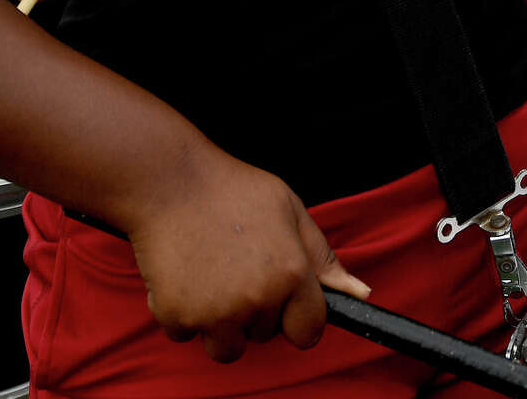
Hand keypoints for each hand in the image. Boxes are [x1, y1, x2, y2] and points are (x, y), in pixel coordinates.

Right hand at [126, 154, 369, 362]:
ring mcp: (215, 311)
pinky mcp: (177, 315)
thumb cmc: (230, 189)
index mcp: (291, 273)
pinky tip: (182, 273)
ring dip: (219, 323)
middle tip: (236, 265)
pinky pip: (185, 334)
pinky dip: (181, 311)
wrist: (166, 179)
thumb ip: (323, 257)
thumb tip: (360, 294)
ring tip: (210, 275)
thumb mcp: (288, 209)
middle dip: (254, 310)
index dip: (297, 317)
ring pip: (227, 347)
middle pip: (265, 335)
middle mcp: (257, 298)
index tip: (283, 303)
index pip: (309, 330)